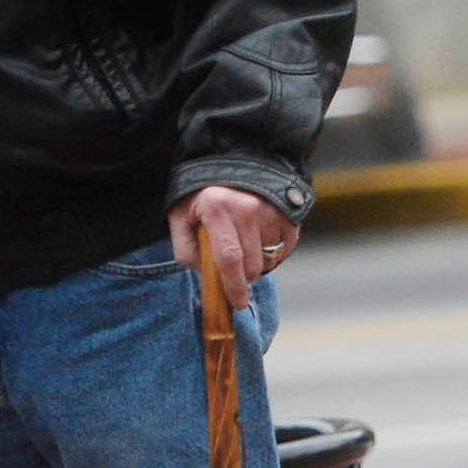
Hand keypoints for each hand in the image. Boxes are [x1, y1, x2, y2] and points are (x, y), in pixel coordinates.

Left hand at [172, 184, 296, 312]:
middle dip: (243, 277)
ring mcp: (270, 209)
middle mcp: (246, 208)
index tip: (238, 303)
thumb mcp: (180, 219)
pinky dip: (274, 251)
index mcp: (217, 208)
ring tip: (242, 243)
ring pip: (268, 258)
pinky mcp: (287, 211)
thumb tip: (208, 277)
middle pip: (252, 264)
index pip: (229, 258)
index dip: (234, 286)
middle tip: (232, 268)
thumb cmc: (200, 198)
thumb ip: (186, 251)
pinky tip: (259, 237)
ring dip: (256, 261)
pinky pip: (286, 247)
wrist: (229, 164)